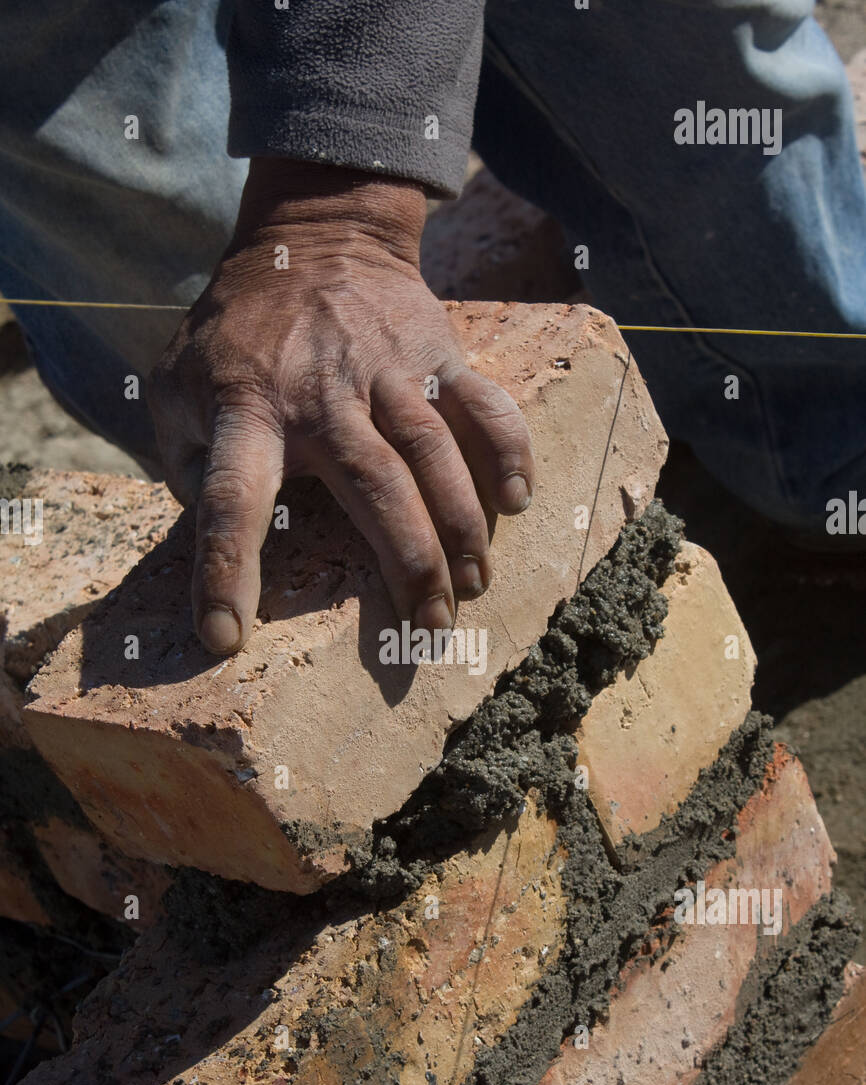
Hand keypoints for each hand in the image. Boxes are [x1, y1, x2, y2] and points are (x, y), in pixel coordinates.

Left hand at [147, 158, 534, 653]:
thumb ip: (185, 458)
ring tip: (476, 585)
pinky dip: (508, 451)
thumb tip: (211, 530)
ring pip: (436, 457)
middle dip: (408, 565)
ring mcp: (388, 371)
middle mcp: (324, 396)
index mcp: (249, 410)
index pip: (230, 501)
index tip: (225, 637)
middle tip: (428, 626)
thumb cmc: (237, 331)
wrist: (313, 236)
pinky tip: (518, 501)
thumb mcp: (174, 382)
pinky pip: (483, 405)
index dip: (225, 573)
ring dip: (462, 527)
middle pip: (375, 490)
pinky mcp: (435, 352)